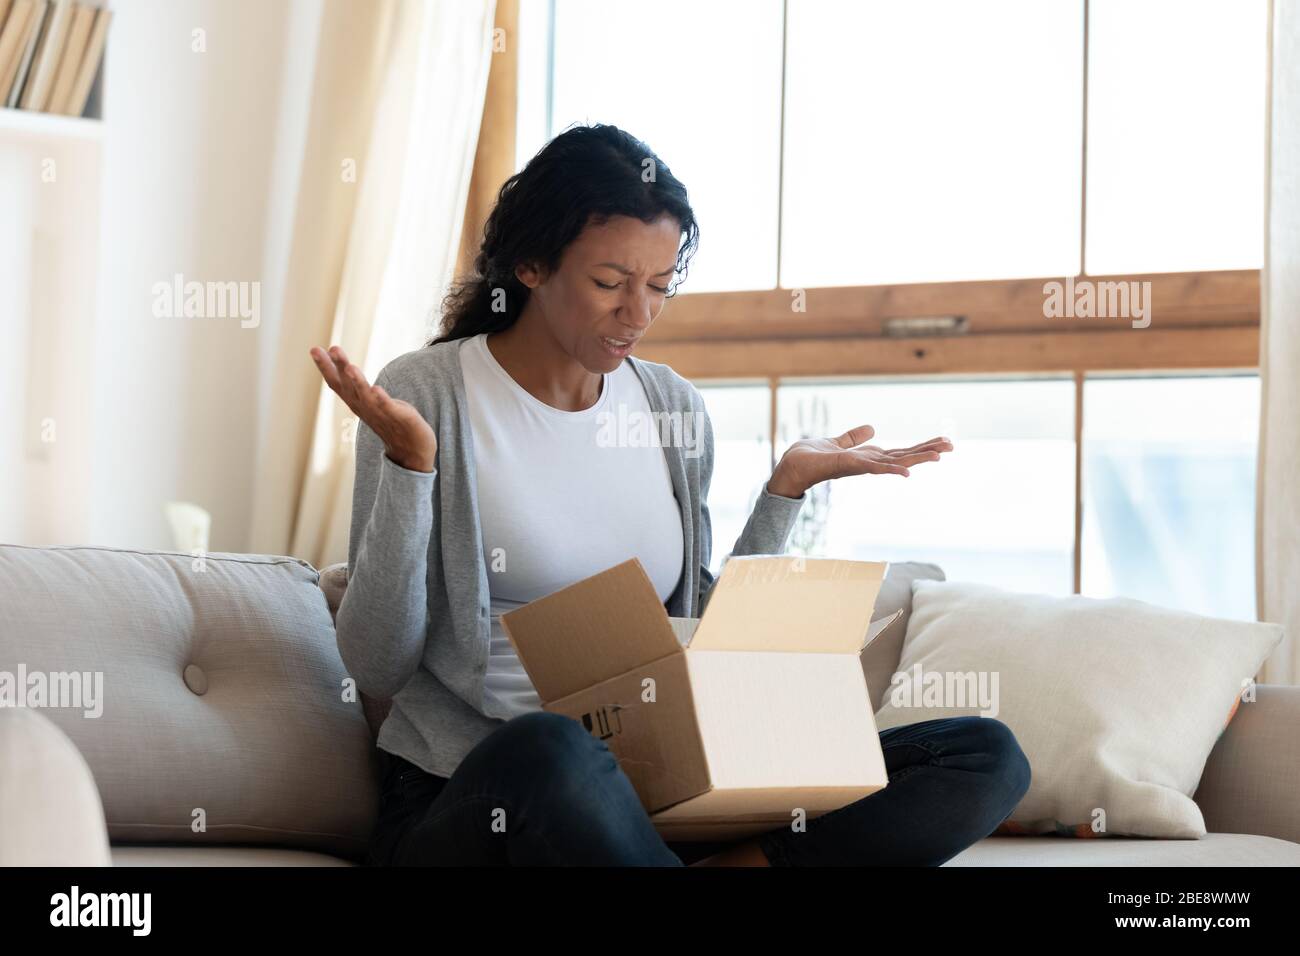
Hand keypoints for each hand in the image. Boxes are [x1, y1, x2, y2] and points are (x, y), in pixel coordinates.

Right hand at [309, 345, 437, 472]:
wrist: (412, 451)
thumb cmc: (391, 422)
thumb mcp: (371, 401)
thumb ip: (358, 387)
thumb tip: (344, 366)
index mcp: (357, 402)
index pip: (337, 383)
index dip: (326, 367)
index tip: (315, 349)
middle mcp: (365, 408)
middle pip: (348, 387)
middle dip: (339, 368)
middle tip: (332, 348)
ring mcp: (381, 415)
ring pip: (366, 397)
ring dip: (357, 382)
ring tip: (350, 367)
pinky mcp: (400, 418)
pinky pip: (388, 408)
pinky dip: (381, 400)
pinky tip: (376, 389)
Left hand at [768, 425, 952, 497]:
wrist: (790, 467)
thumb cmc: (810, 458)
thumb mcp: (837, 443)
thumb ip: (853, 438)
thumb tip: (871, 428)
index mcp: (867, 457)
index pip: (899, 451)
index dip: (920, 446)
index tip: (942, 441)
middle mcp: (867, 464)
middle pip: (903, 456)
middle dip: (927, 451)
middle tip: (953, 445)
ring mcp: (860, 467)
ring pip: (895, 462)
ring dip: (917, 459)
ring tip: (940, 455)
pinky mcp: (848, 466)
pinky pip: (873, 468)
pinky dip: (890, 470)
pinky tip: (907, 472)